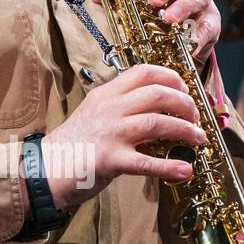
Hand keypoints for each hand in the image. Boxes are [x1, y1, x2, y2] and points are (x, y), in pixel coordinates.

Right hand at [39, 64, 204, 211]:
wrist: (45, 169)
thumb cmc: (73, 145)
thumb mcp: (95, 115)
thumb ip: (122, 108)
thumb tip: (158, 113)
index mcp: (106, 94)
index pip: (144, 72)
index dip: (172, 78)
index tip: (185, 90)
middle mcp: (110, 108)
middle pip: (158, 94)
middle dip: (185, 104)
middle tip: (195, 117)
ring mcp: (110, 133)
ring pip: (158, 123)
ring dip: (186, 131)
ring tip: (198, 139)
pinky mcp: (110, 160)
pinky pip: (147, 162)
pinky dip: (170, 167)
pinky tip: (185, 171)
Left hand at [87, 0, 220, 65]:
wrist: (176, 47)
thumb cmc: (155, 20)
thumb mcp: (136, 8)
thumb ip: (118, 0)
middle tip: (152, 0)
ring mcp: (201, 1)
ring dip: (183, 6)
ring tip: (168, 19)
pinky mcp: (211, 22)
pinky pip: (208, 25)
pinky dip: (199, 34)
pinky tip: (190, 42)